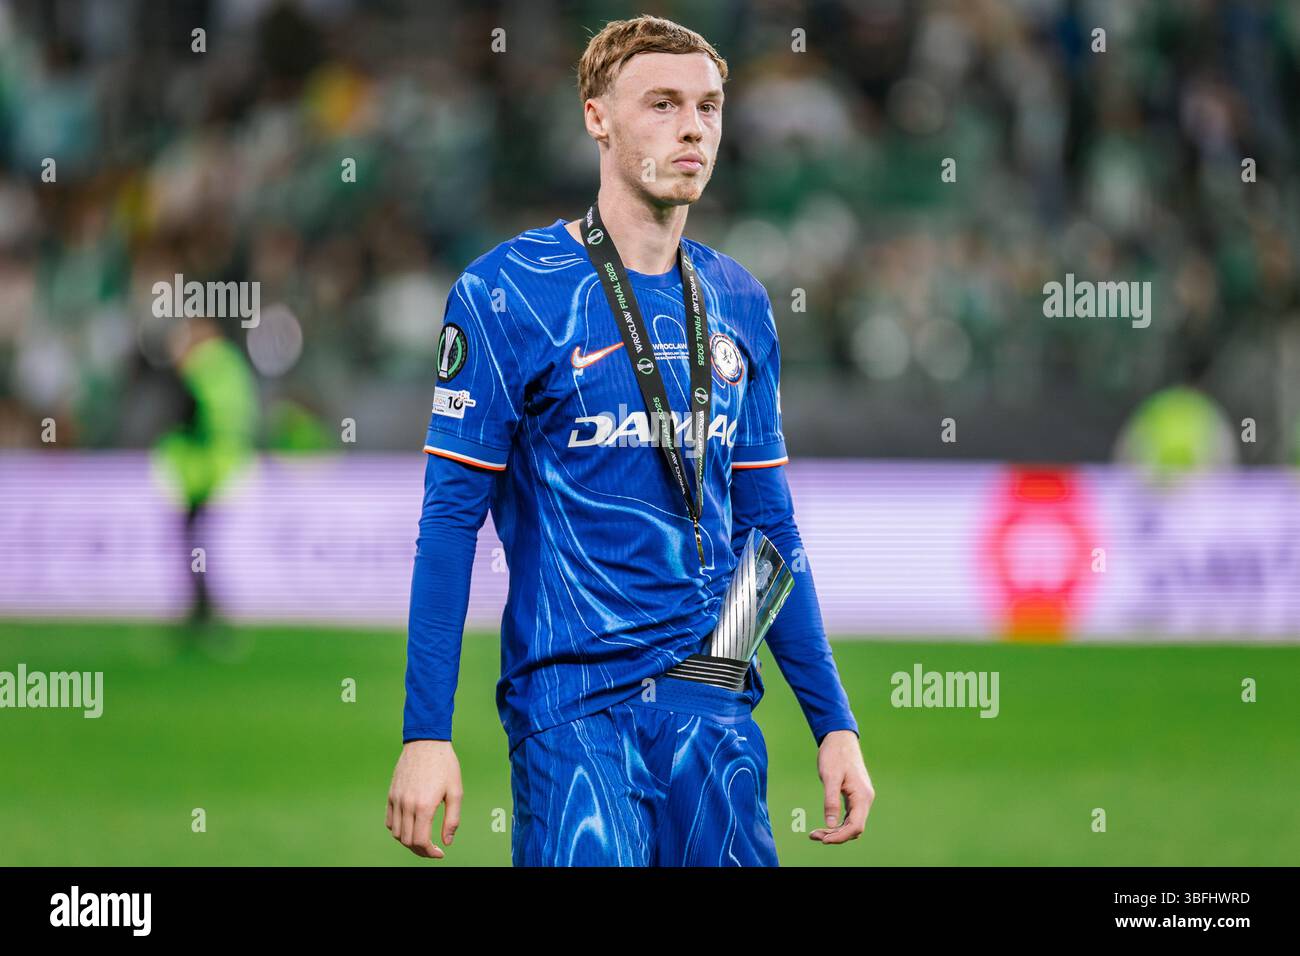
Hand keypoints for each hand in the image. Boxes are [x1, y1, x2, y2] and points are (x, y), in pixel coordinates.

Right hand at [386, 740, 461, 858]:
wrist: (426, 741)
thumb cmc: (445, 765)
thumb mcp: (456, 791)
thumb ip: (452, 819)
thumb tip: (446, 841)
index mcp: (424, 806)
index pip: (421, 841)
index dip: (430, 852)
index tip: (439, 853)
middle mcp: (407, 805)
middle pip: (407, 840)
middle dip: (420, 850)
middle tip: (432, 849)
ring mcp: (397, 799)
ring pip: (396, 833)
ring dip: (408, 841)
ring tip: (422, 839)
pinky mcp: (391, 794)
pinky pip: (389, 820)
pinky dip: (397, 830)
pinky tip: (410, 827)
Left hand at [810, 730, 873, 844]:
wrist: (840, 738)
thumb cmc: (835, 755)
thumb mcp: (830, 777)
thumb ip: (831, 801)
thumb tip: (830, 825)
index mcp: (862, 796)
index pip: (856, 826)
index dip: (840, 837)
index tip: (822, 839)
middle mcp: (865, 800)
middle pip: (854, 829)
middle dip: (835, 836)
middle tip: (813, 835)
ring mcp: (861, 798)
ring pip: (851, 824)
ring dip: (835, 831)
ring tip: (815, 833)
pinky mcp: (855, 796)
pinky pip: (849, 816)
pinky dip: (838, 823)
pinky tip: (825, 825)